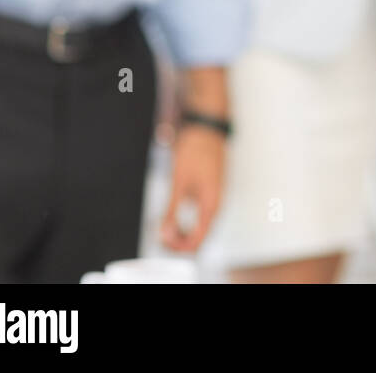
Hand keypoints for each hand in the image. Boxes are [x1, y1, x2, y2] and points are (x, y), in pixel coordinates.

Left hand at [160, 125, 225, 252]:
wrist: (207, 130)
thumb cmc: (196, 152)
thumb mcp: (178, 182)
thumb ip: (171, 210)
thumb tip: (164, 233)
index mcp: (211, 205)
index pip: (197, 241)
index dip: (178, 247)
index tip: (162, 239)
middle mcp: (216, 205)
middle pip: (200, 237)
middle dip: (178, 242)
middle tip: (159, 236)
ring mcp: (214, 199)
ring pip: (201, 228)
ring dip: (182, 233)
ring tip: (164, 228)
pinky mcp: (210, 193)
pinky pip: (201, 217)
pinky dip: (187, 223)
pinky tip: (174, 218)